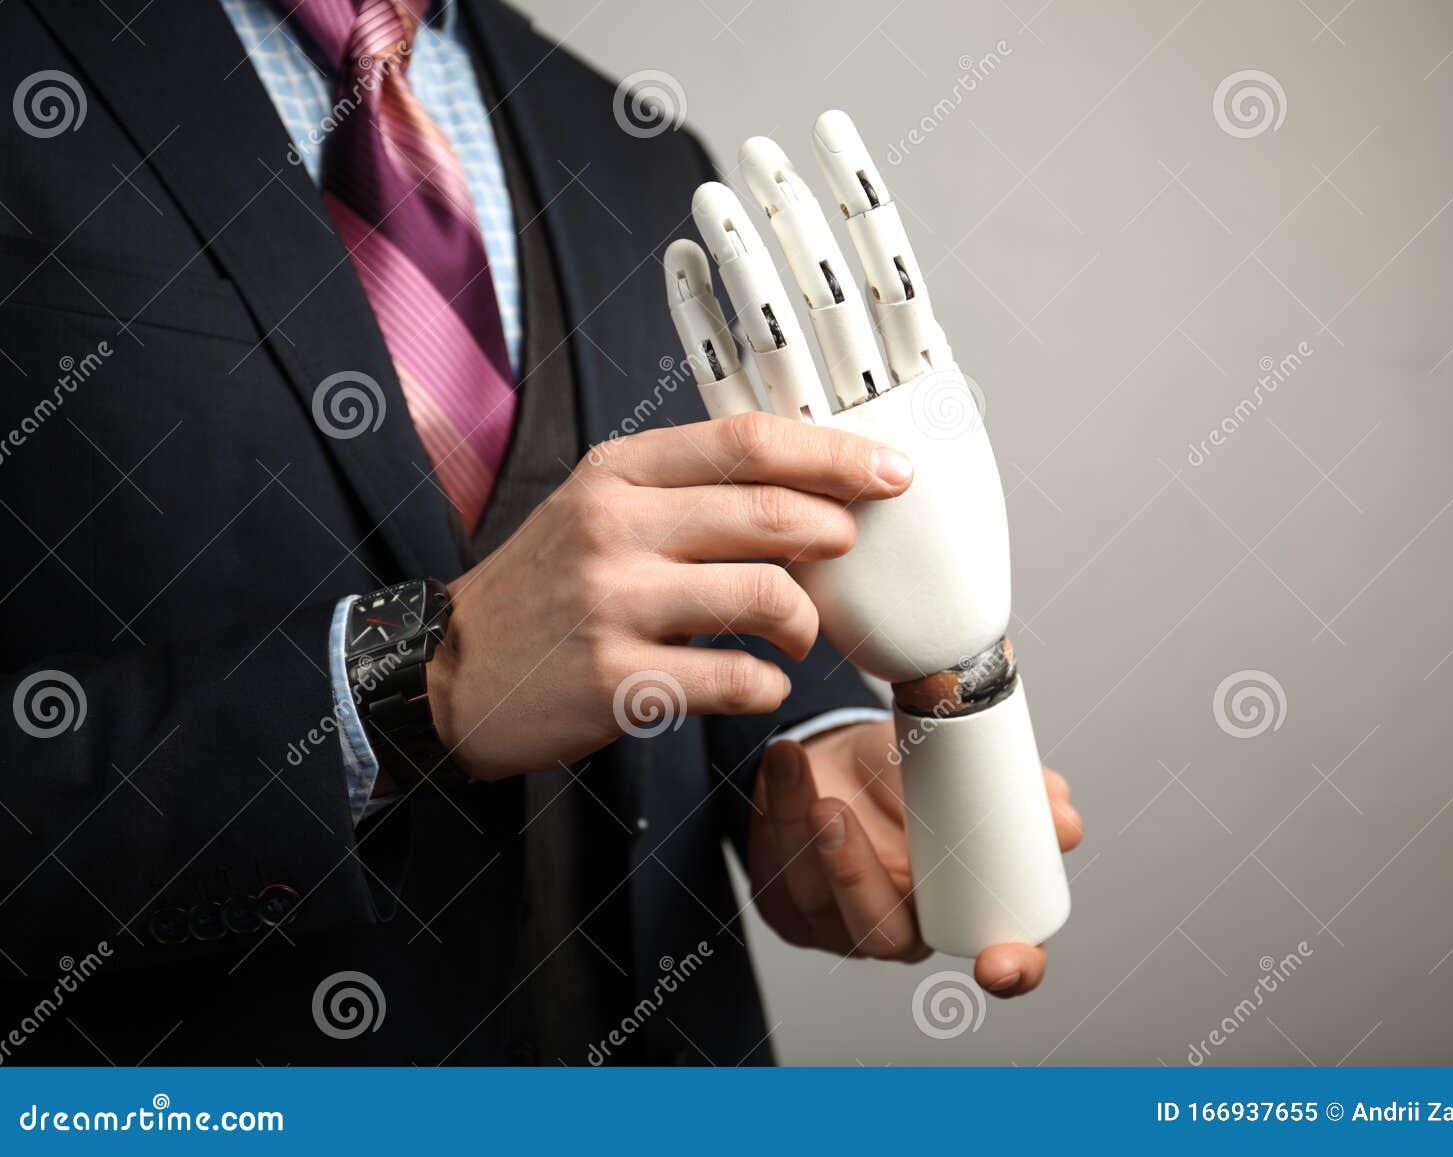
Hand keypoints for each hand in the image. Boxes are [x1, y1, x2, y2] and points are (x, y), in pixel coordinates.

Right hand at [423, 412, 913, 780]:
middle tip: (846, 551)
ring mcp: (614, 603)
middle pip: (771, 513)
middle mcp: (614, 526)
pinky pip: (738, 678)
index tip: (889, 471)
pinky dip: (768, 684)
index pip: (747, 441)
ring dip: (806, 622)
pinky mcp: (617, 680)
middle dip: (836, 533)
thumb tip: (807, 492)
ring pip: (768, 597)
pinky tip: (758, 681)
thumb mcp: (598, 507)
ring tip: (795, 633)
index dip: (833, 454)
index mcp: (617, 472)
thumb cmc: (545, 588)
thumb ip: (686, 491)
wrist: (450, 671)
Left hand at [748, 720, 1082, 996]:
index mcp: (967, 905)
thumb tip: (1064, 819)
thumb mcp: (964, 767)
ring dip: (800, 829)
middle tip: (833, 815)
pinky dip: (777, 809)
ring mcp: (842, 923)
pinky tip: (785, 762)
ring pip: (819, 896)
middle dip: (855, 876)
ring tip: (801, 765)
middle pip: (886, 932)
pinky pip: (779, 870)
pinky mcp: (791, 907)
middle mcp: (906, 925)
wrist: (845, 754)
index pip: (1005, 959)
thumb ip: (1015, 789)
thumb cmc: (911, 774)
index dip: (1011, 968)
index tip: (999, 964)